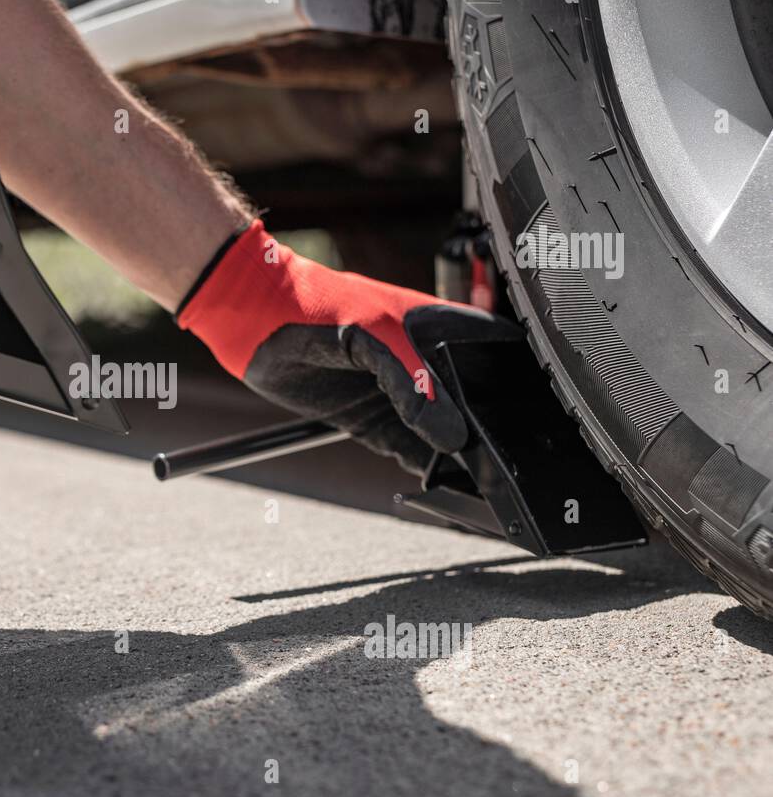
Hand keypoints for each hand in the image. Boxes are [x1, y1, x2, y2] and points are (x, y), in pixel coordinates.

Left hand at [178, 221, 520, 472]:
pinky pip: (412, 456)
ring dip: (465, 462)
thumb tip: (451, 436)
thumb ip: (415, 385)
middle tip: (518, 466)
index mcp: (443, 330)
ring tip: (489, 487)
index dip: (523, 388)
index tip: (541, 420)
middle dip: (496, 434)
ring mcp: (404, 398)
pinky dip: (428, 474)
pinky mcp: (375, 425)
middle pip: (479, 407)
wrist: (254, 321)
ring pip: (448, 437)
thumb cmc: (316, 306)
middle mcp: (430, 366)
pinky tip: (445, 491)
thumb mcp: (374, 337)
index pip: (500, 360)